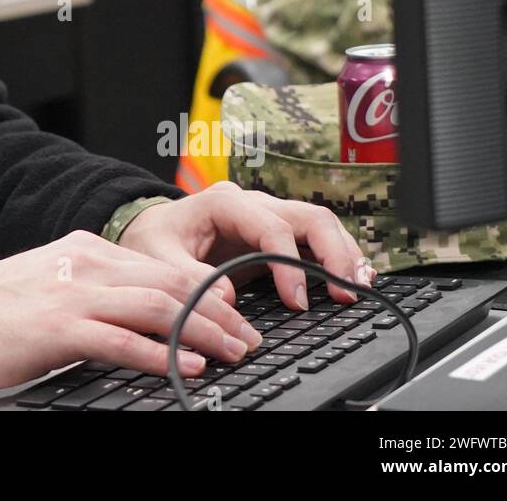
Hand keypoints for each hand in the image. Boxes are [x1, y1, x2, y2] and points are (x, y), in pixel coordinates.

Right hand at [0, 230, 264, 393]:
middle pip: (170, 285)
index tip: (232, 317)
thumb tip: (133, 321)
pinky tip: (186, 369)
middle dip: (218, 314)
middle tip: (249, 340)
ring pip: (157, 308)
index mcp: (83, 249)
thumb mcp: (47, 287)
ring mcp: (73, 293)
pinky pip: (122, 340)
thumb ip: (90, 293)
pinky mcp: (58, 327)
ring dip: (204, 333)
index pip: (160, 268)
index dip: (204, 293)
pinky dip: (161, 355)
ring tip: (234, 354)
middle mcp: (84, 263)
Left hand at [117, 180, 375, 311]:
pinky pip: (314, 239)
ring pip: (319, 223)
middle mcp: (252, 204)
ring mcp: (267, 217)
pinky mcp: (275, 235)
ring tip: (357, 287)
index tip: (295, 302)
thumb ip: (187, 275)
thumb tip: (226, 298)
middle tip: (345, 292)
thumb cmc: (153, 239)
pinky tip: (352, 279)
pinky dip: (336, 257)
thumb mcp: (157, 256)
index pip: (272, 228)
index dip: (289, 265)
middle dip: (333, 252)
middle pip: (308, 216)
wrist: (149, 230)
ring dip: (343, 253)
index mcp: (225, 202)